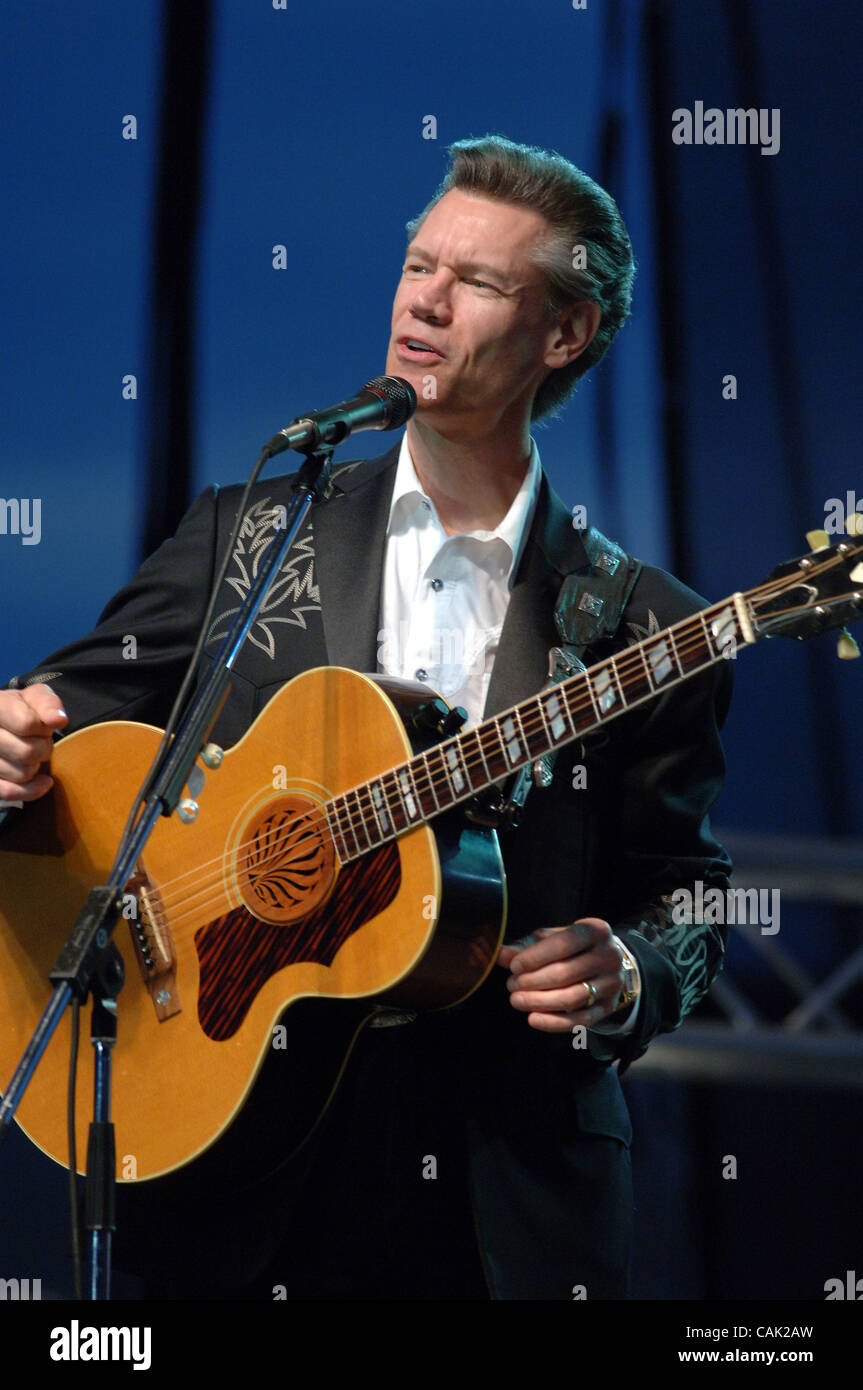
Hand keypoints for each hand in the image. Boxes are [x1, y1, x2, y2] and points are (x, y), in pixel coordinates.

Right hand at [0, 684, 67, 802]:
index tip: (42, 726)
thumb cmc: (21, 709)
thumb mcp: (35, 697)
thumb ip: (49, 704)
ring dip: (36, 766)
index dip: (43, 728)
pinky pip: (9, 792)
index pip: (26, 724)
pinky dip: (32, 789)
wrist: (2, 723)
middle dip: (43, 749)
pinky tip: (42, 780)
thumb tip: (58, 720)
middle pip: (27, 753)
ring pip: (21, 774)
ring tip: (31, 753)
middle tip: (40, 741)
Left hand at [496, 919, 626, 1032]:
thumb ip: (525, 947)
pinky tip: (533, 1018)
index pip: (564, 943)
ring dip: (540, 1002)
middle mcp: (610, 955)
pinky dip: (554, 1022)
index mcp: (595, 930)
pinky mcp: (609, 1007)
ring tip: (517, 1000)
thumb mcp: (550, 939)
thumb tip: (499, 954)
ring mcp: (613, 983)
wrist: (604, 963)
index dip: (536, 956)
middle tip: (511, 985)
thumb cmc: (571, 947)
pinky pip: (581, 1020)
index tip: (514, 967)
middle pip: (567, 973)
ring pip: (573, 997)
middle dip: (533, 981)